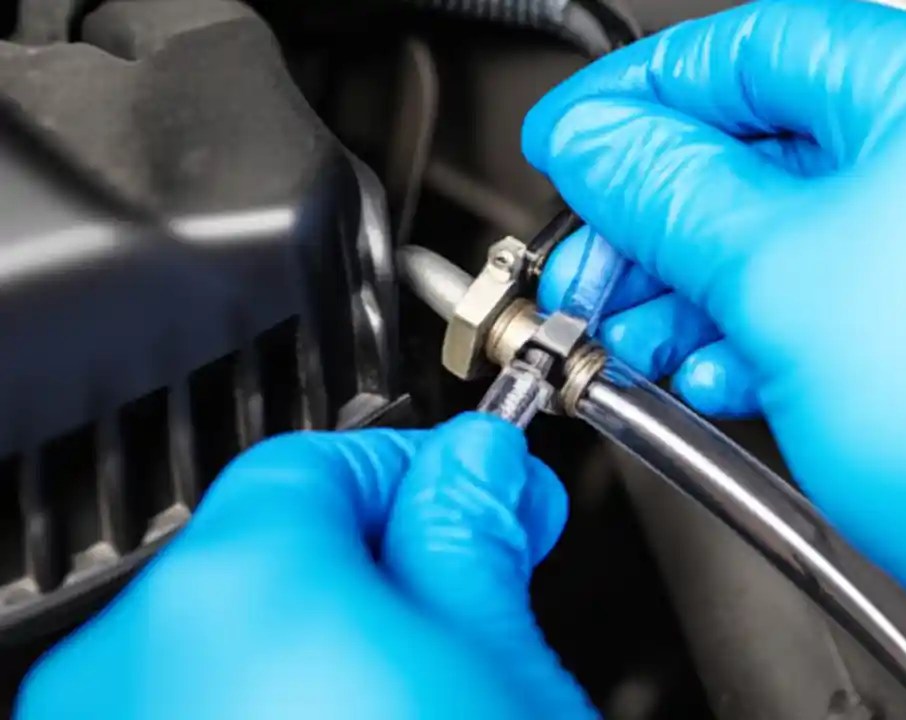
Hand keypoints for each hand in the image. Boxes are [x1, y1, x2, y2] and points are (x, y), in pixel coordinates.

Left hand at [16, 414, 594, 719]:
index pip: (322, 461)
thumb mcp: (505, 668)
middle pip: (265, 548)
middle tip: (476, 590)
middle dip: (377, 556)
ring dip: (320, 636)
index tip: (488, 493)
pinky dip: (261, 702)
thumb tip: (477, 464)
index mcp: (238, 588)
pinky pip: (186, 707)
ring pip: (225, 639)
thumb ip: (476, 535)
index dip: (422, 469)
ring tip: (418, 687)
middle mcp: (129, 663)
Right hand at [523, 1, 905, 715]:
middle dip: (660, 214)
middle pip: (775, 147)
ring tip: (633, 335)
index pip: (755, 46)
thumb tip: (599, 143)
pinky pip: (850, 300)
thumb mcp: (782, 275)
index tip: (571, 140)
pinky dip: (771, 330)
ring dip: (703, 285)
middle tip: (590, 263)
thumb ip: (669, 193)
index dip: (640, 95)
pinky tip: (717, 371)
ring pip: (806, 234)